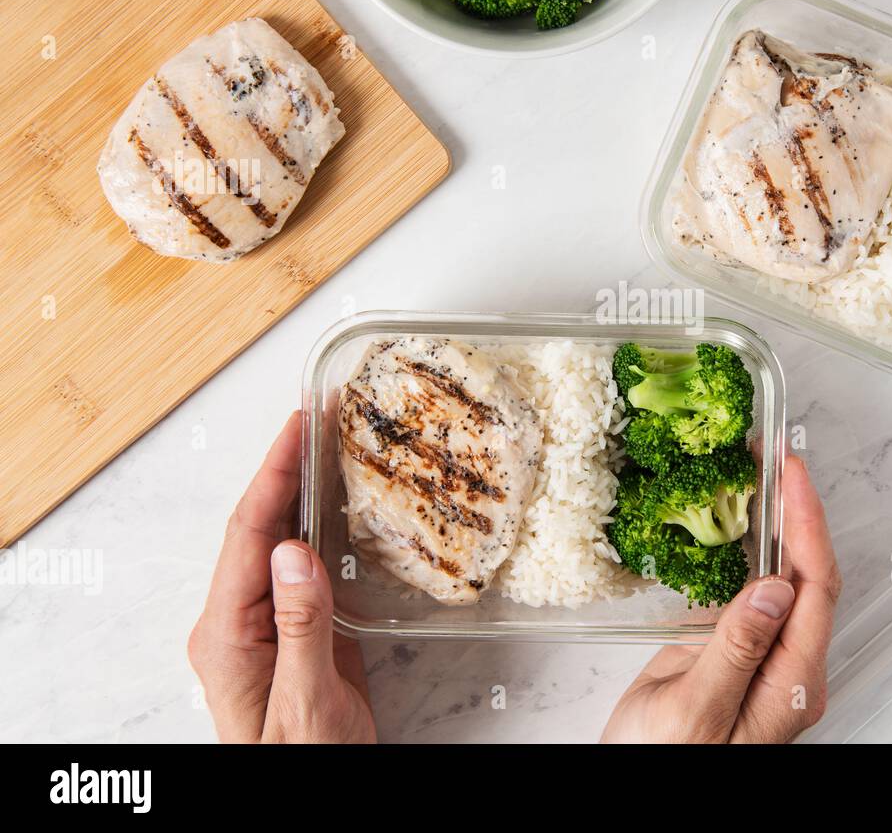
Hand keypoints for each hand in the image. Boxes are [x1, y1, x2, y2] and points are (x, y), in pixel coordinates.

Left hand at [188, 412, 375, 742]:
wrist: (315, 794)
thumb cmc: (304, 761)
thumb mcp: (305, 700)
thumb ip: (300, 626)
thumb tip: (292, 551)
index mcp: (227, 632)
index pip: (248, 534)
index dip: (273, 474)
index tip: (298, 425)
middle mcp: (239, 620)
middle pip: (259, 526)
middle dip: (286, 468)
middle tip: (322, 415)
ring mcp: (267, 623)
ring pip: (281, 541)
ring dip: (304, 492)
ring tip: (334, 444)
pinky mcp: (297, 632)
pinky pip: (303, 567)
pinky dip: (323, 527)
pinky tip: (345, 504)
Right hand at [601, 455, 840, 742]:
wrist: (635, 783)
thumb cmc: (665, 764)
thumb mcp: (696, 711)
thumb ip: (737, 649)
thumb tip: (774, 589)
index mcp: (792, 681)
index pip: (817, 585)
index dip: (808, 522)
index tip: (792, 472)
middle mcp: (787, 665)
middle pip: (809, 574)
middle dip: (797, 511)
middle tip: (774, 458)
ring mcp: (761, 657)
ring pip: (781, 578)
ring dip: (772, 525)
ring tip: (755, 475)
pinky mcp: (732, 653)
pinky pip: (748, 592)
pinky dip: (742, 551)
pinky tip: (727, 523)